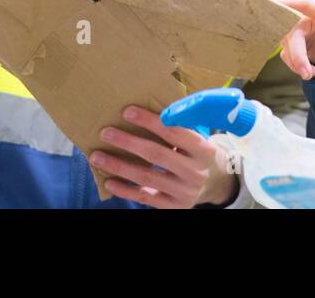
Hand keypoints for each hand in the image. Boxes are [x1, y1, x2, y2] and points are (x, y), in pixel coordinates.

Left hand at [93, 105, 237, 207]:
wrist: (216, 183)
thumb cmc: (199, 153)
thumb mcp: (200, 138)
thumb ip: (180, 126)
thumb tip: (146, 108)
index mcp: (204, 149)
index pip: (174, 132)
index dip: (149, 121)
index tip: (127, 111)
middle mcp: (195, 172)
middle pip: (156, 154)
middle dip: (128, 142)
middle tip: (105, 132)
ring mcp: (185, 192)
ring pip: (146, 177)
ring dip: (119, 166)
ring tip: (98, 156)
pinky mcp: (174, 207)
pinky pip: (145, 198)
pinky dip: (125, 190)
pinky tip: (109, 181)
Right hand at [274, 0, 314, 80]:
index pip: (305, 3)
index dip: (289, 2)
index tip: (275, 4)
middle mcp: (313, 20)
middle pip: (292, 28)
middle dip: (295, 51)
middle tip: (305, 71)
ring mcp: (306, 33)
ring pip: (287, 42)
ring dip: (294, 60)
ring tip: (310, 75)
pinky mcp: (301, 47)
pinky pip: (289, 54)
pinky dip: (295, 65)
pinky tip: (309, 73)